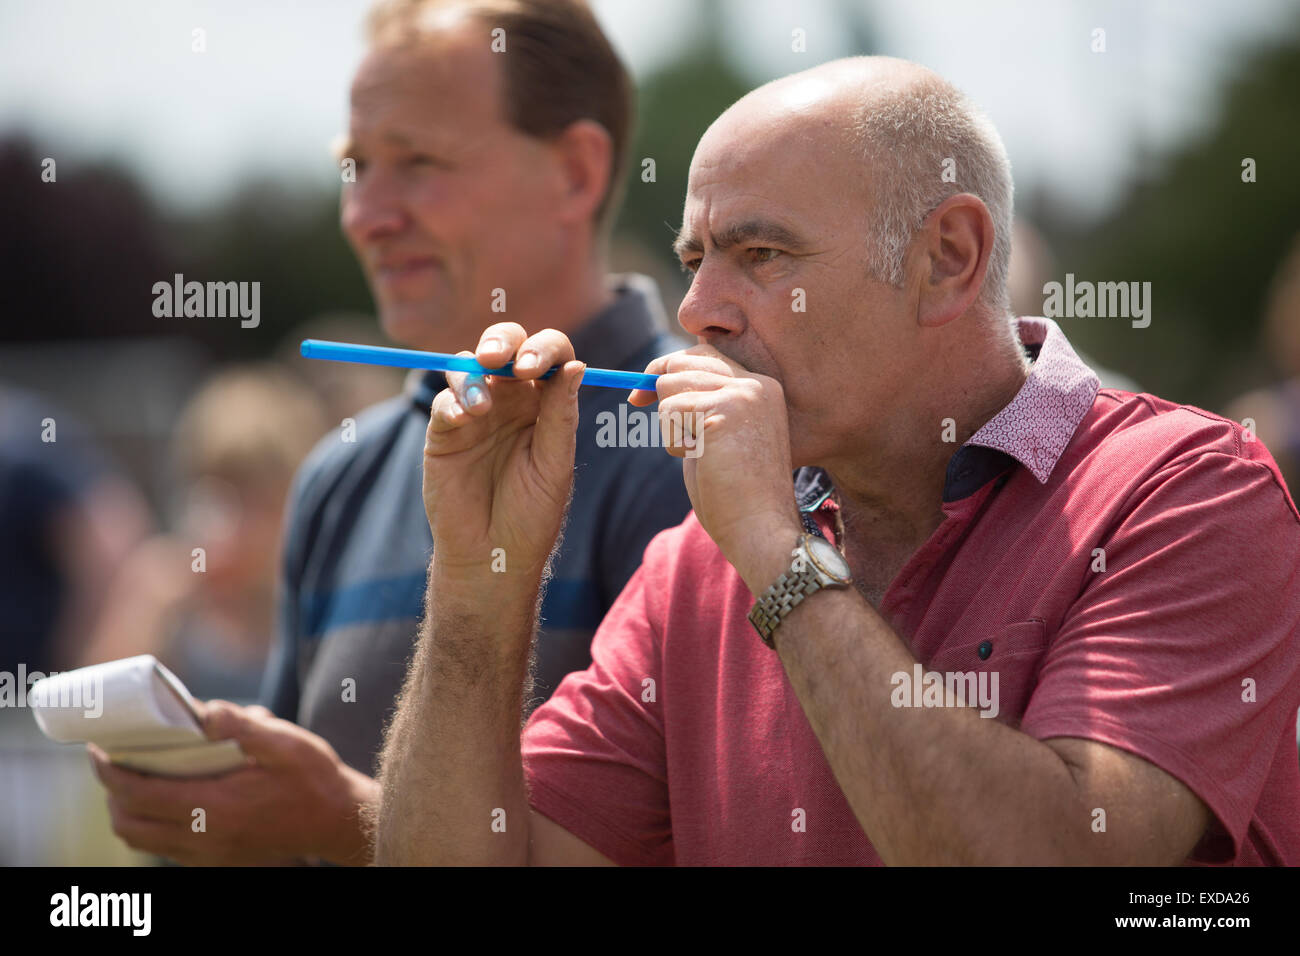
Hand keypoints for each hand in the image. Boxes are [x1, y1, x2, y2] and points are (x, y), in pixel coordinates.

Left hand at [89, 700, 376, 865]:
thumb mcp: (286, 742)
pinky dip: (153, 824)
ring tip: (137, 779)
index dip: (109, 772)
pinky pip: (165, 848)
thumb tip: (204, 710)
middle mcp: (205, 836)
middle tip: (114, 761)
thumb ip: (244, 726)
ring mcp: (209, 852)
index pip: (138, 794)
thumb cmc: (315, 778)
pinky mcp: (217, 859)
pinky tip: (170, 797)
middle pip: (129, 824)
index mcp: (216, 805)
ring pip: (143, 840)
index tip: (98, 748)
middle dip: (111, 793)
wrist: (339, 821)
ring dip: (129, 811)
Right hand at [422, 323, 585, 581]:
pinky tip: (462, 419)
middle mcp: (510, 398)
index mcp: (545, 402)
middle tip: (499, 360)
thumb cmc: (532, 516)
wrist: (492, 556)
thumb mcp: (555, 465)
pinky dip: (452, 401)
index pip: (549, 356)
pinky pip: (444, 400)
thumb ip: (560, 416)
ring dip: (473, 375)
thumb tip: (576, 365)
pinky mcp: (444, 430)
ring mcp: (475, 411)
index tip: (535, 368)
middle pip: (506, 345)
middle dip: (502, 342)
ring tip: (479, 409)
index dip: (544, 350)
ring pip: (468, 364)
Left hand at [628, 344, 802, 590]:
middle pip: (684, 361)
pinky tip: (700, 460)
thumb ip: (697, 411)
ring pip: (671, 385)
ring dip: (669, 424)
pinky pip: (670, 410)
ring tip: (697, 455)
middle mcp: (757, 384)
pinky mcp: (726, 409)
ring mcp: (744, 394)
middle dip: (654, 382)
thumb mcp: (717, 442)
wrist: (760, 530)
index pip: (706, 357)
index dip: (668, 369)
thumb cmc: (735, 498)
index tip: (641, 393)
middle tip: (635, 401)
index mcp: (762, 389)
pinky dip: (672, 440)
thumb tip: (653, 387)